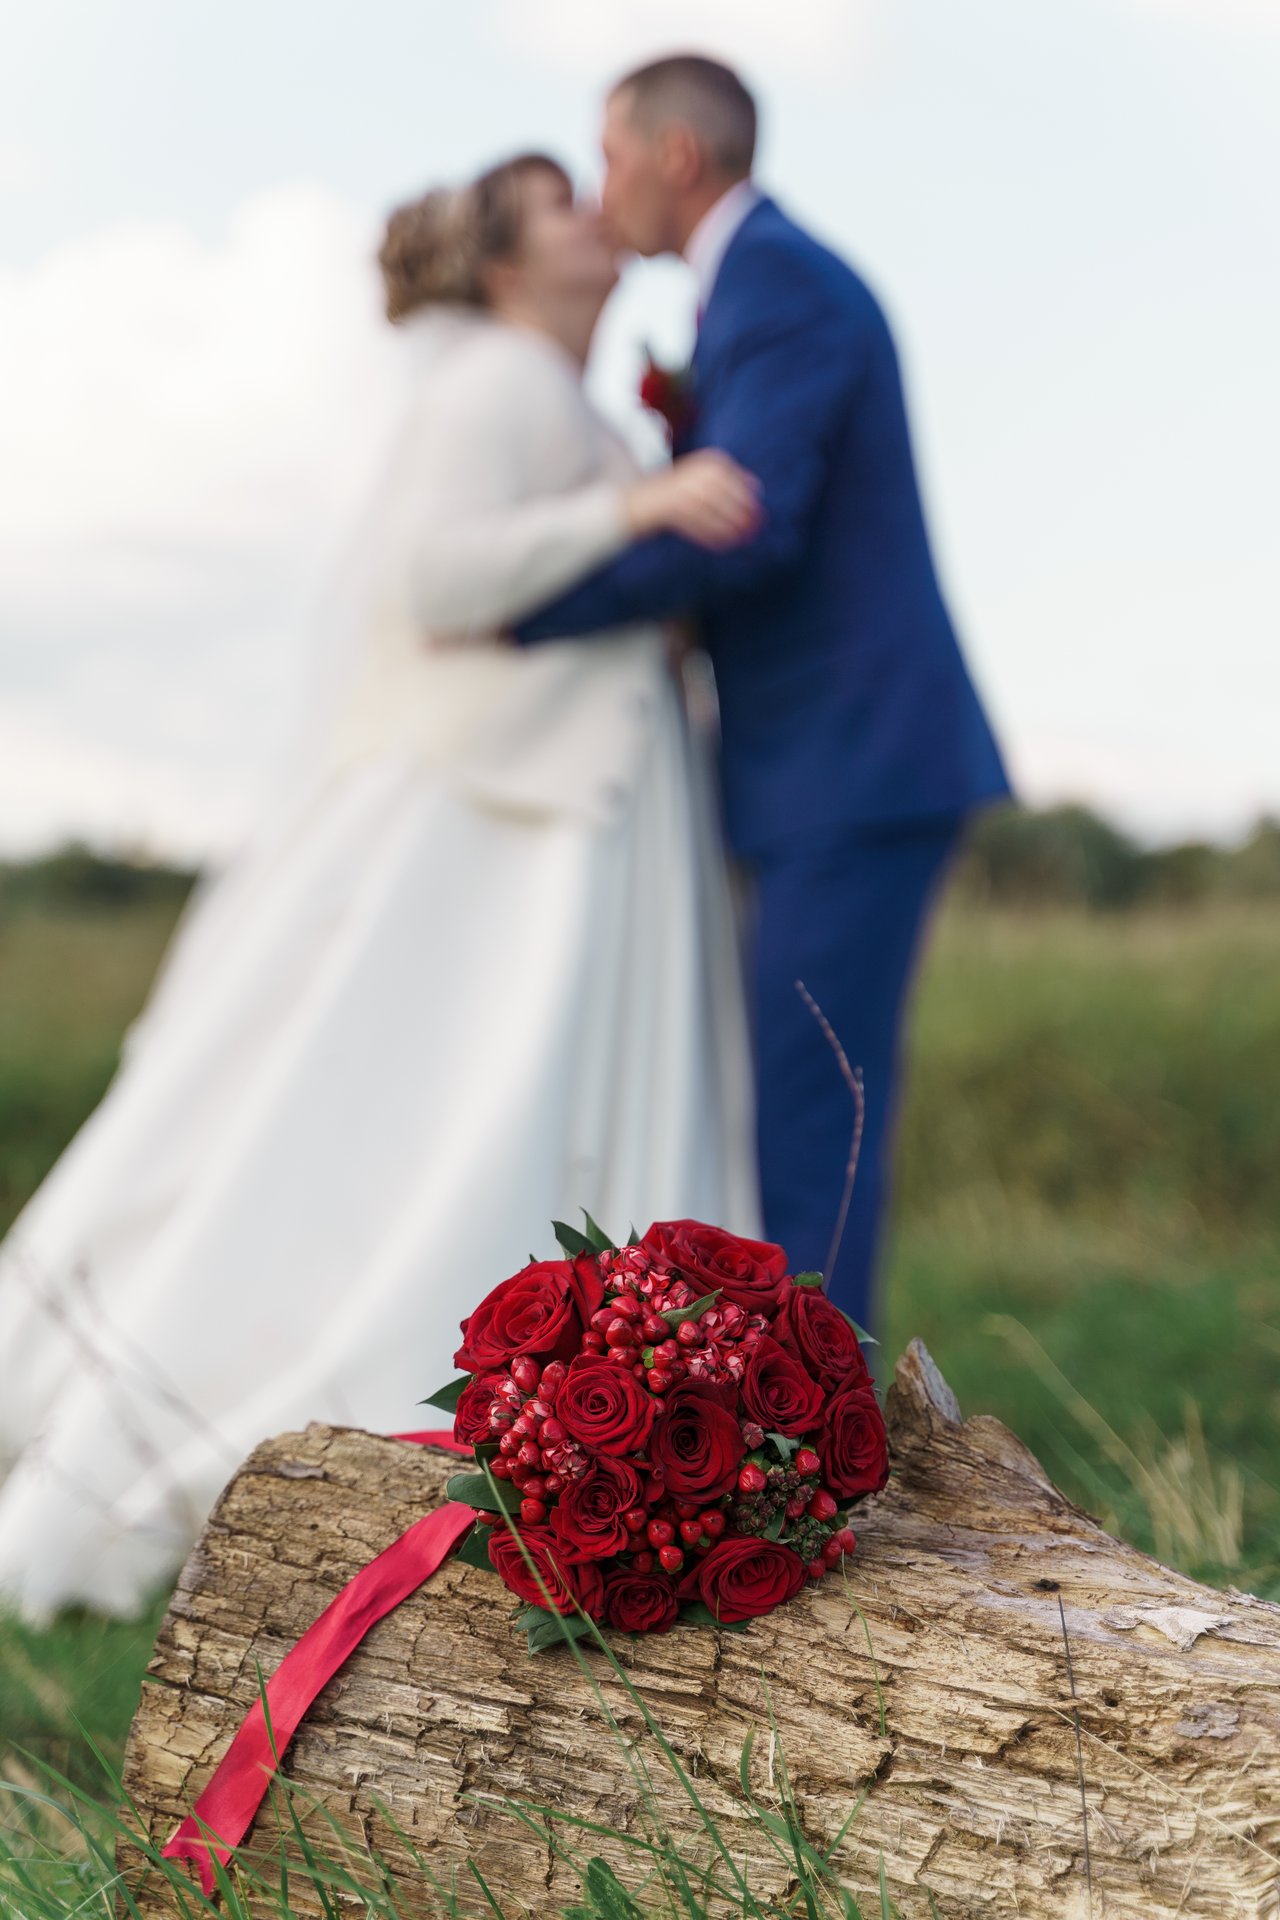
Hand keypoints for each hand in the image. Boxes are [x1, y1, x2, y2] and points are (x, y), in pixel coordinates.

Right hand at [624, 451, 761, 550]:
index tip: (759, 511)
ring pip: (713, 512)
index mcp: (709, 462)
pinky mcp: (674, 510)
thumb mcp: (709, 476)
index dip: (748, 497)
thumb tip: (758, 490)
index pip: (735, 479)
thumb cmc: (687, 489)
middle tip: (755, 530)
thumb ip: (732, 479)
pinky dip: (712, 537)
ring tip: (741, 540)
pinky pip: (698, 526)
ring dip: (729, 528)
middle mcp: (697, 474)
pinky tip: (724, 546)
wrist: (647, 499)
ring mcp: (684, 491)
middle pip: (725, 496)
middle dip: (742, 514)